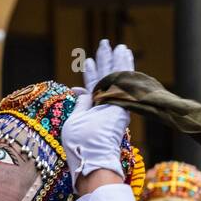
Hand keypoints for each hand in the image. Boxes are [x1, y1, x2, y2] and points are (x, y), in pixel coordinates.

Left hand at [62, 39, 133, 181]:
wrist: (93, 156)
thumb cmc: (80, 143)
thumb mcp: (76, 119)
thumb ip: (81, 103)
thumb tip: (80, 89)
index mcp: (95, 108)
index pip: (94, 86)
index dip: (92, 72)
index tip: (90, 61)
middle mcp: (107, 104)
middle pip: (107, 77)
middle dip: (106, 60)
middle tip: (106, 44)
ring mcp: (115, 103)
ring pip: (117, 76)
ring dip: (117, 59)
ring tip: (118, 45)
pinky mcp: (122, 102)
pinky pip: (123, 80)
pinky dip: (125, 66)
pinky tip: (124, 52)